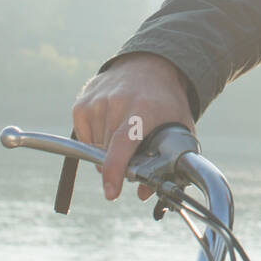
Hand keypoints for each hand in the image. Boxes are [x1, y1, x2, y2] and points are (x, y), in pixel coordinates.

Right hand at [72, 52, 195, 200]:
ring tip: (126, 133)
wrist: (150, 66)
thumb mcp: (179, 128)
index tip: (111, 192)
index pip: (122, 143)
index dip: (115, 170)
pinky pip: (84, 138)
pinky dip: (96, 140)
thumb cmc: (166, 103)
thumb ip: (170, 161)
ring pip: (94, 148)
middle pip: (108, 153)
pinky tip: (112, 126)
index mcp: (143, 109)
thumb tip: (144, 195)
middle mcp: (117, 102)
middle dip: (119, 164)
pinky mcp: (81, 103)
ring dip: (107, 151)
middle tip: (135, 153)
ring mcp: (96, 102)